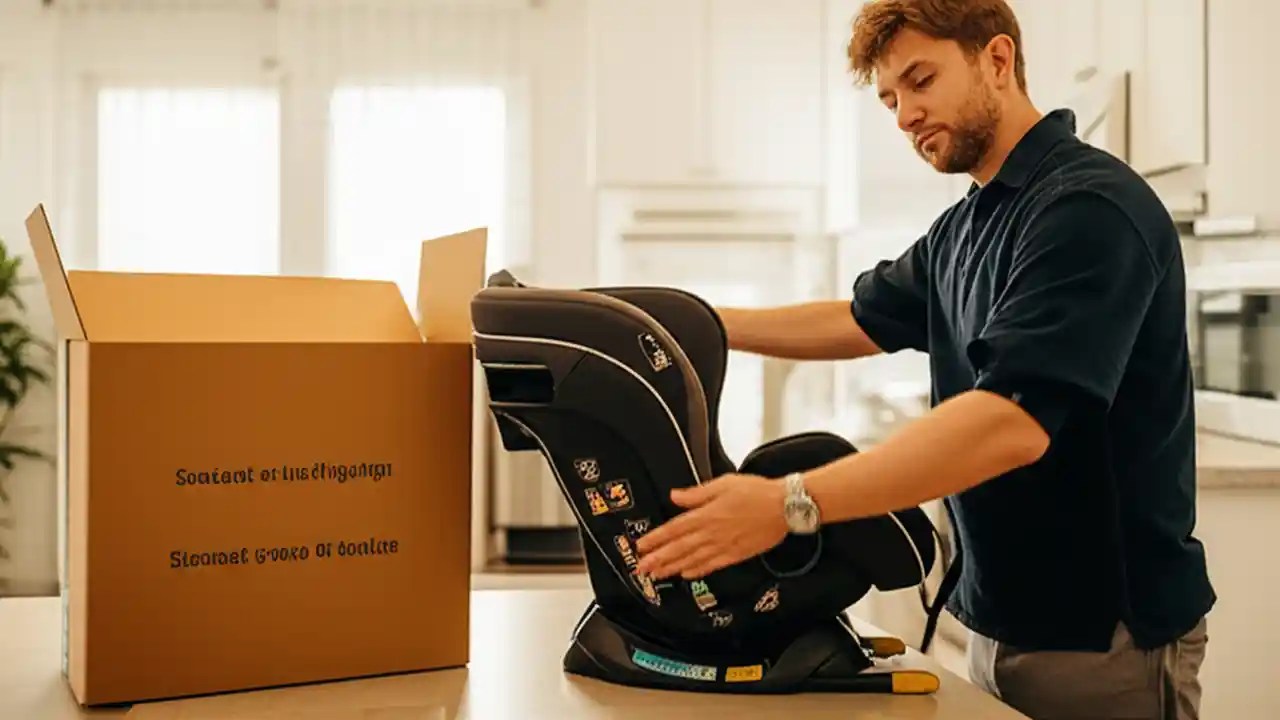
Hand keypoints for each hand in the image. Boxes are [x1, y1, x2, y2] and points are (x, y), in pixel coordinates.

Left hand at [634, 473, 788, 579]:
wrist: (785, 506)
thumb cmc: (756, 491)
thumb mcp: (723, 483)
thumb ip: (697, 494)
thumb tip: (674, 496)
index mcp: (706, 514)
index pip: (674, 529)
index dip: (656, 539)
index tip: (641, 547)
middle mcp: (712, 533)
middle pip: (679, 548)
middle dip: (658, 559)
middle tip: (641, 569)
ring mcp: (724, 546)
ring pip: (692, 560)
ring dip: (672, 568)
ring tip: (656, 575)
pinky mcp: (736, 554)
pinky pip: (712, 565)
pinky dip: (697, 571)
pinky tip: (686, 575)